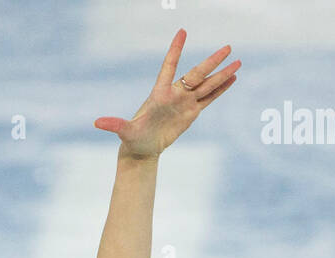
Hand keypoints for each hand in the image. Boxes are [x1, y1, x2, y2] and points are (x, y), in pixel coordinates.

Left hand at [93, 29, 239, 159]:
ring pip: (207, 85)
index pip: (169, 67)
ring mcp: (184, 102)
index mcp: (160, 93)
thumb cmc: (133, 139)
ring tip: (238, 63)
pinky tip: (232, 79)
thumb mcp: (124, 133)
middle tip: (228, 48)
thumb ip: (114, 125)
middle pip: (196, 74)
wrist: (142, 149)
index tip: (182, 31)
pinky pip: (209, 99)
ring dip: (222, 75)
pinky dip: (221, 89)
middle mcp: (175, 94)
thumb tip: (96, 123)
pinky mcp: (191, 113)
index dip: (175, 50)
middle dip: (212, 62)